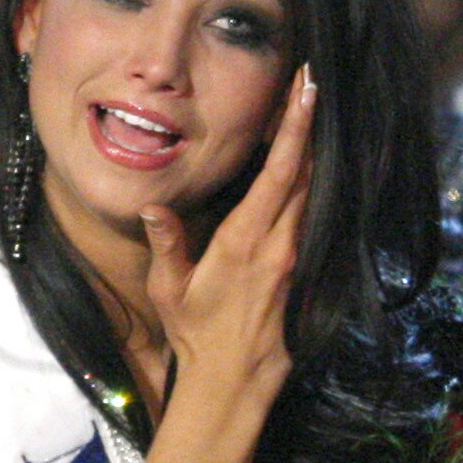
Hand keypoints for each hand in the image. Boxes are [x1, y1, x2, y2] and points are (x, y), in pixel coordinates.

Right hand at [147, 65, 313, 411]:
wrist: (233, 380)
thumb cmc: (195, 334)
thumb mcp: (170, 290)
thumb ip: (167, 244)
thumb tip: (153, 207)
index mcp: (246, 241)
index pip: (279, 174)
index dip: (294, 129)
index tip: (306, 90)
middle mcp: (278, 243)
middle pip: (303, 173)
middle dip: (307, 125)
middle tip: (309, 82)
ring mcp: (293, 256)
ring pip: (309, 191)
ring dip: (308, 150)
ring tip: (306, 110)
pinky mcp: (298, 267)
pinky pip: (307, 214)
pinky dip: (306, 182)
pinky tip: (302, 163)